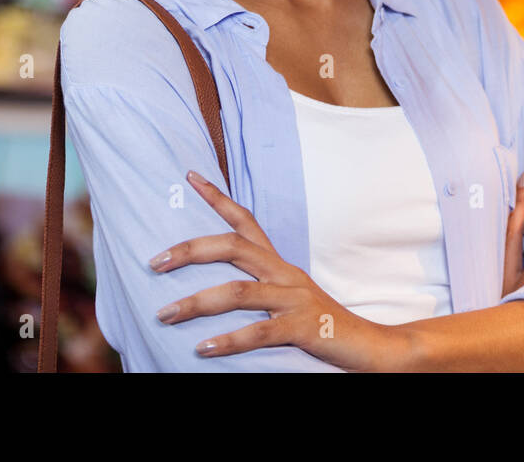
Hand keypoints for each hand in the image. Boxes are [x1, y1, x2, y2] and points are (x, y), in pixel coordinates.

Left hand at [148, 170, 408, 370]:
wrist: (368, 346)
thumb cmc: (320, 324)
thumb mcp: (288, 298)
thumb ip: (258, 289)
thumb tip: (213, 291)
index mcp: (279, 264)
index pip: (246, 221)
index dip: (218, 197)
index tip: (189, 176)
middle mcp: (285, 274)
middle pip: (233, 247)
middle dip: (190, 251)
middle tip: (155, 262)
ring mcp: (294, 299)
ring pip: (238, 292)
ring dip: (196, 302)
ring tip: (165, 314)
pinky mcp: (302, 327)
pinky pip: (259, 331)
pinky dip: (228, 340)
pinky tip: (202, 348)